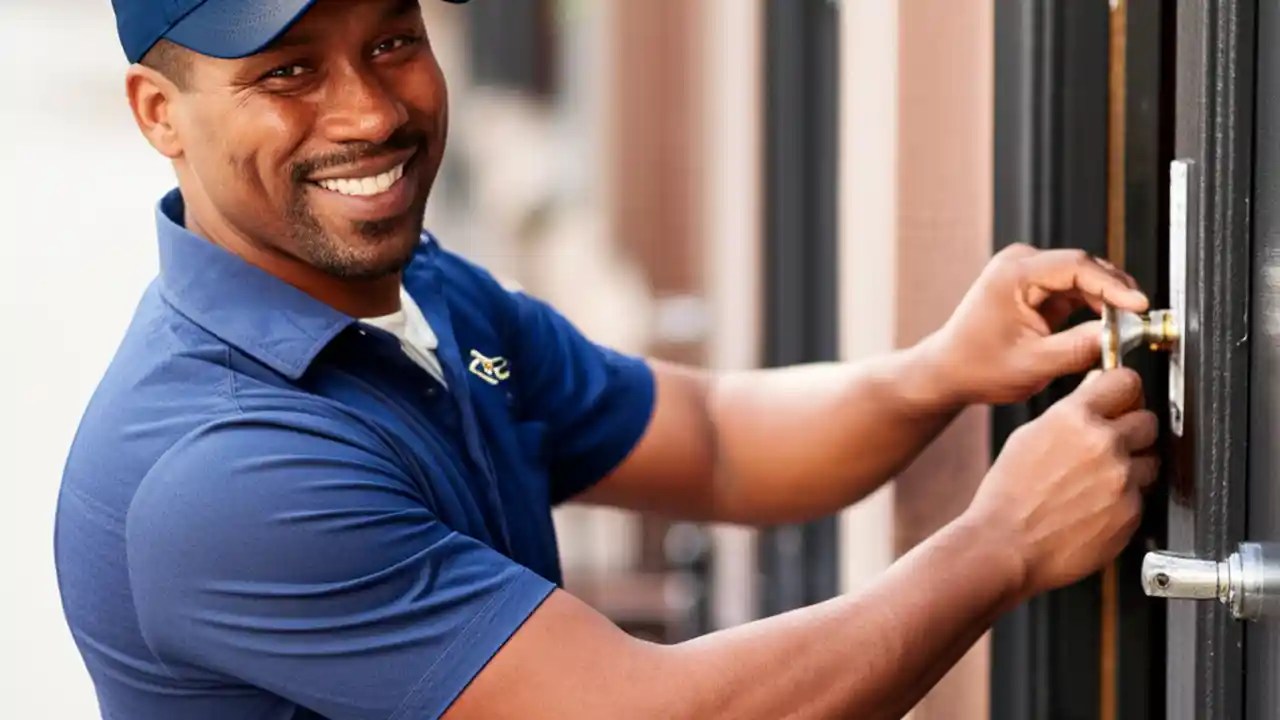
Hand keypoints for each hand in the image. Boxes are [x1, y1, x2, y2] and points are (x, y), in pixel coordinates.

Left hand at [924, 244, 1149, 405]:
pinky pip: (1075, 291)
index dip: (1114, 285)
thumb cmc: (977, 367)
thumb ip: (1079, 348)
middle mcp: (1020, 264)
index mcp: (1013, 274)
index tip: (1139, 306)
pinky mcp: (1036, 287)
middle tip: (1139, 323)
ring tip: (1124, 330)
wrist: (949, 371)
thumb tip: (1120, 335)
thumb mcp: (1033, 364)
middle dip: (1115, 294)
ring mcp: (1028, 273)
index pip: (1077, 266)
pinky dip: (1093, 308)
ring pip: (1084, 279)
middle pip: (1084, 268)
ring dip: (1106, 302)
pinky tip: (1107, 328)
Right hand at [966, 368, 1159, 598]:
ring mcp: (1121, 479)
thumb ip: (1068, 413)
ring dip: (1133, 467)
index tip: (1124, 399)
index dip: (1127, 391)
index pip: (1126, 382)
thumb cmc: (1008, 497)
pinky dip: (1125, 500)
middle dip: (1133, 430)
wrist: (1005, 546)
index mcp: (1073, 418)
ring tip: (1099, 483)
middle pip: (1148, 420)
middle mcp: (1102, 443)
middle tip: (1112, 445)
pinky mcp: (1131, 512)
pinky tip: (1095, 507)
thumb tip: (1093, 392)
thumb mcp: (1027, 438)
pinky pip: (1142, 496)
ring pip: (1151, 460)